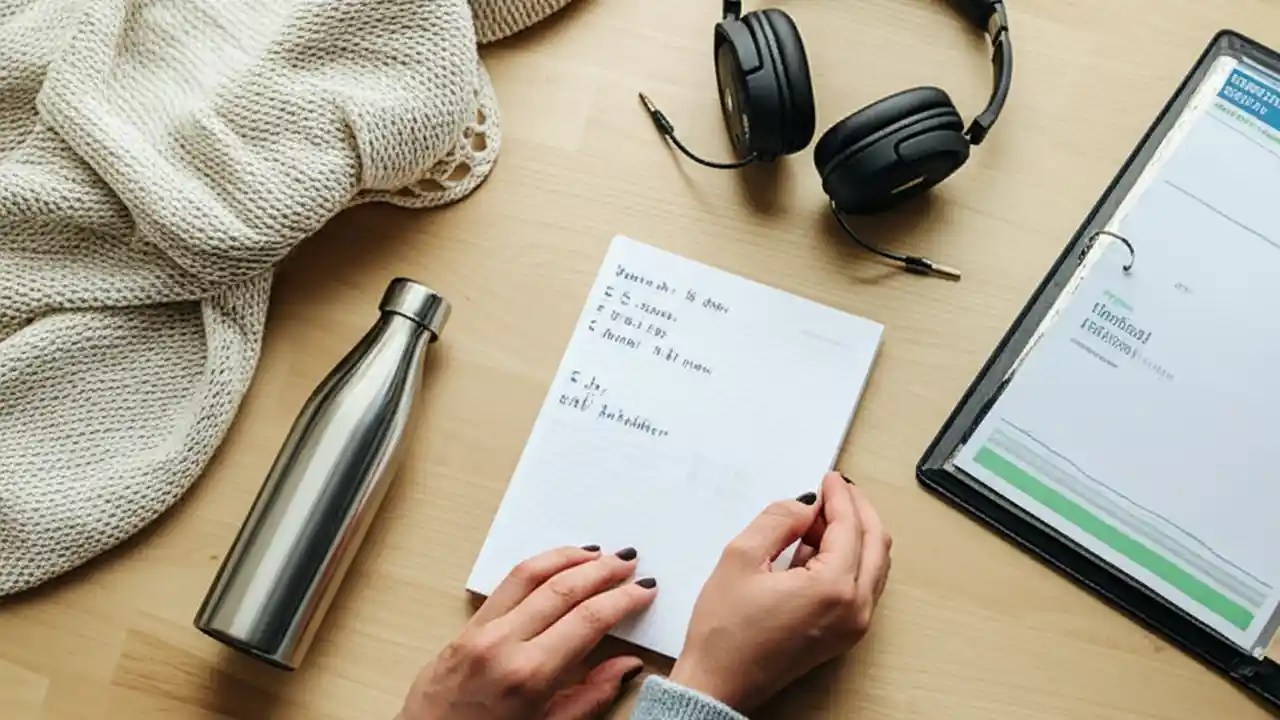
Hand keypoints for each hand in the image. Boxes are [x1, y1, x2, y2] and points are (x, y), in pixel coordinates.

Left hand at [398, 546, 657, 719]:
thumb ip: (591, 696)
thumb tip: (628, 665)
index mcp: (529, 675)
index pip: (588, 620)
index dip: (622, 600)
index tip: (643, 590)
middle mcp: (503, 644)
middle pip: (563, 589)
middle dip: (602, 571)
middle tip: (628, 562)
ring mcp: (480, 631)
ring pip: (530, 574)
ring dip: (569, 558)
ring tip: (598, 554)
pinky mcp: (465, 627)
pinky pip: (505, 585)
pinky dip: (536, 566)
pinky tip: (555, 564)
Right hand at [671, 472, 891, 710]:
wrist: (720, 684)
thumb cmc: (724, 633)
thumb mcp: (741, 558)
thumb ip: (778, 520)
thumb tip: (805, 504)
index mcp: (833, 589)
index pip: (850, 526)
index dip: (839, 496)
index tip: (828, 478)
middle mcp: (855, 609)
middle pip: (875, 543)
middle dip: (857, 510)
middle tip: (834, 490)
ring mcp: (854, 626)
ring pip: (873, 564)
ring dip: (854, 534)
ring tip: (819, 517)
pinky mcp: (845, 634)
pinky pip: (861, 585)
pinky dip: (849, 559)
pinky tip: (817, 547)